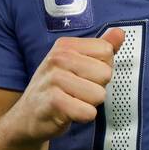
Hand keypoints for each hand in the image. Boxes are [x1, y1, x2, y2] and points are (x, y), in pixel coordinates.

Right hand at [8, 28, 125, 142]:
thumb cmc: (57, 88)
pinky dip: (82, 116)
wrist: (28, 115)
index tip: (84, 75)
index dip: (102, 67)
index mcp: (66, 45)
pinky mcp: (54, 102)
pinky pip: (88, 112)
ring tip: (72, 101)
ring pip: (99, 94)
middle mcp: (58, 58)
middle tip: (77, 91)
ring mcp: (54, 79)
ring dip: (89, 103)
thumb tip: (120, 33)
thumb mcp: (76, 63)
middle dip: (97, 87)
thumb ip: (101, 48)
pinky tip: (68, 113)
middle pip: (105, 73)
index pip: (106, 51)